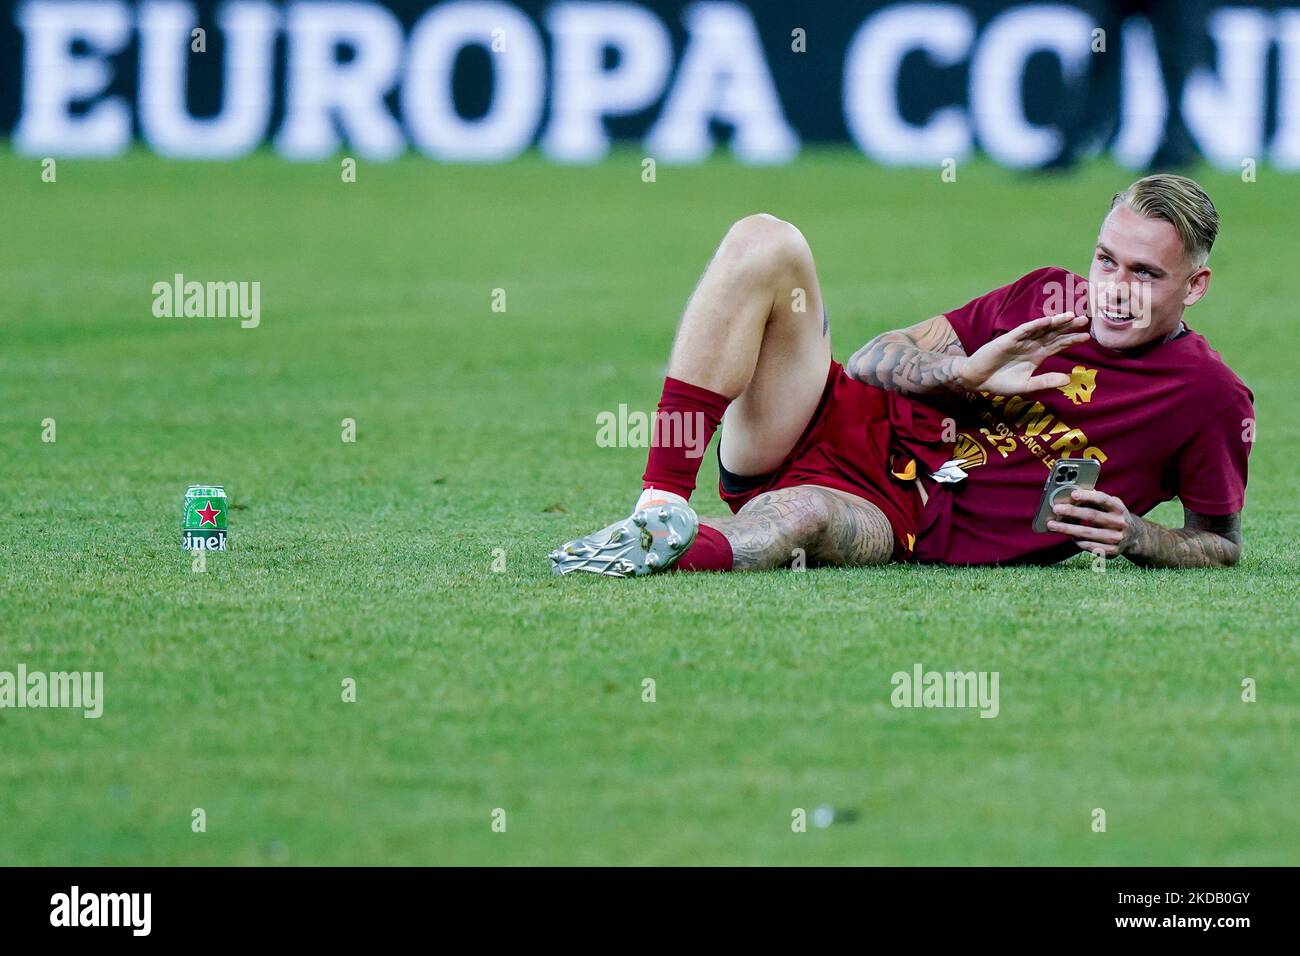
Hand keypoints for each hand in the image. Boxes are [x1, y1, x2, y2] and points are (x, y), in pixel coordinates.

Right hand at [956, 312, 1090, 393]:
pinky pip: (1024, 330)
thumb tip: (1068, 380)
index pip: (1058, 344)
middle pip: (1054, 333)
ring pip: (1042, 329)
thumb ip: (1046, 382)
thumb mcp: (1026, 386)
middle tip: (1084, 320)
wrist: (977, 379)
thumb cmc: (1000, 382)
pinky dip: (1035, 325)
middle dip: (1068, 327)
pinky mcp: (1008, 339)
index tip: (1087, 336)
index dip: (1072, 340)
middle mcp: (1031, 345)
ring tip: (1070, 316)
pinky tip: (1047, 321)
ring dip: (1055, 322)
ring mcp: (1021, 341)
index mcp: (1037, 355)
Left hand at [1045, 488, 1137, 558]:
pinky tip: (1070, 537)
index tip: (1072, 494)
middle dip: (1072, 512)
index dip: (1088, 496)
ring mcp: (1117, 538)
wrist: (1134, 537)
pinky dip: (1079, 541)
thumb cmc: (1114, 516)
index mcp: (1119, 508)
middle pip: (1092, 516)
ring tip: (1053, 525)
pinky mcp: (1112, 551)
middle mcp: (1120, 523)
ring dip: (1068, 529)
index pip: (1103, 500)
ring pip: (1088, 533)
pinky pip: (1090, 546)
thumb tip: (1072, 496)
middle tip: (1056, 509)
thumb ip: (1095, 500)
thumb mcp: (1111, 505)